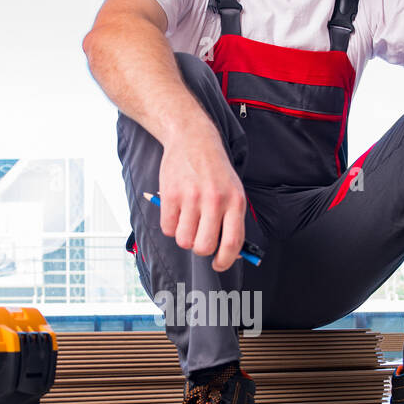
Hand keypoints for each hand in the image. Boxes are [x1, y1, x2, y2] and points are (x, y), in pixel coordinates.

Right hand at [157, 123, 247, 271]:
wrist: (193, 138)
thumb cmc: (215, 171)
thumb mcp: (233, 191)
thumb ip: (232, 221)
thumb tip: (229, 254)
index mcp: (235, 201)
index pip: (232, 243)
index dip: (225, 261)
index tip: (218, 264)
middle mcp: (214, 200)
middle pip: (204, 247)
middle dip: (200, 249)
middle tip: (199, 238)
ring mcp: (191, 197)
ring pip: (184, 240)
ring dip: (184, 237)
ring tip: (187, 221)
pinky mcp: (170, 195)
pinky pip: (167, 228)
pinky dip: (170, 226)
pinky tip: (176, 211)